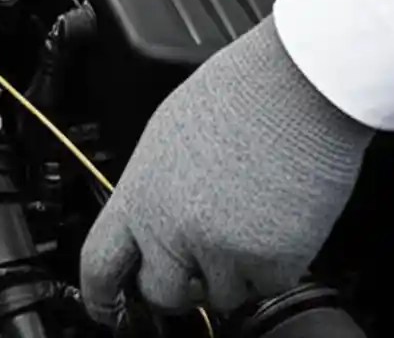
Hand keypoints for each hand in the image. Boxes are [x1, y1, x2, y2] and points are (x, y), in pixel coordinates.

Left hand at [80, 16, 372, 322]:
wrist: (295, 86)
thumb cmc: (236, 95)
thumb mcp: (165, 139)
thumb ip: (154, 191)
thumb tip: (154, 220)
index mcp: (139, 196)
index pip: (99, 263)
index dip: (98, 295)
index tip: (104, 308)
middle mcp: (172, 229)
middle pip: (162, 293)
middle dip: (180, 284)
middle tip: (202, 256)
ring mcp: (222, 249)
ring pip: (220, 295)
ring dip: (232, 272)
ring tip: (246, 218)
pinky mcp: (271, 260)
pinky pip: (267, 286)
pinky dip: (273, 266)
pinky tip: (275, 221)